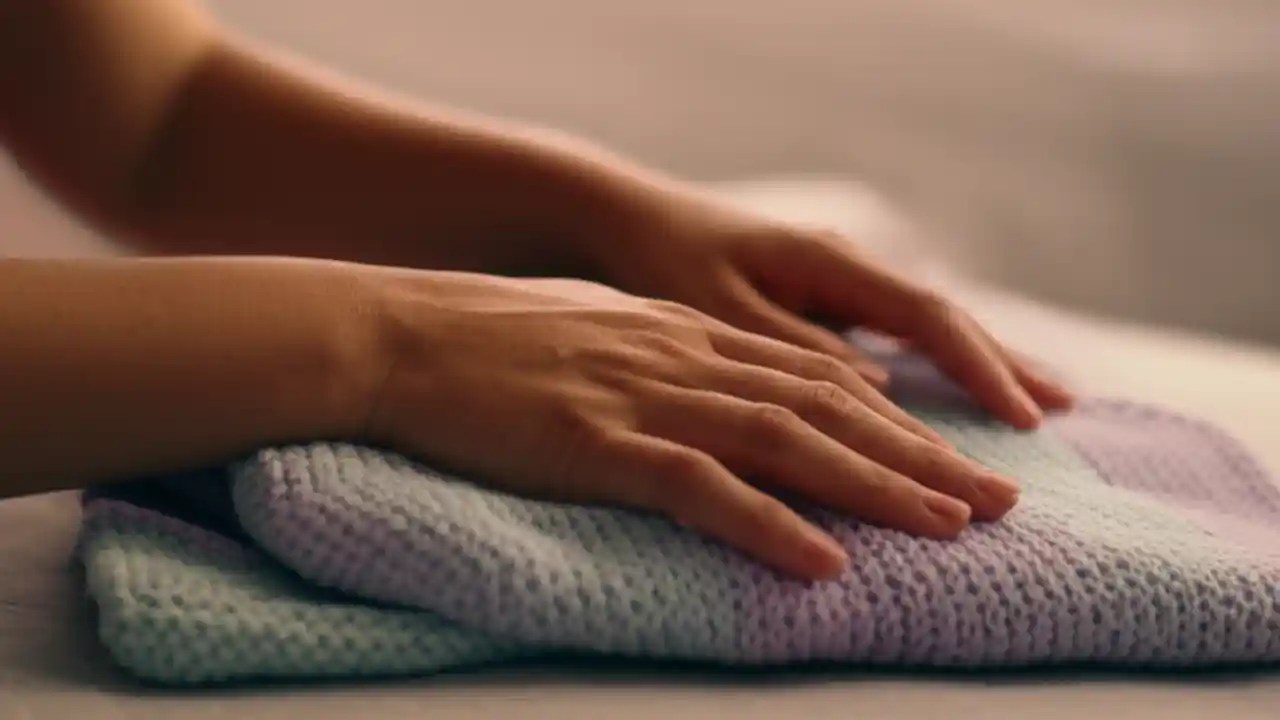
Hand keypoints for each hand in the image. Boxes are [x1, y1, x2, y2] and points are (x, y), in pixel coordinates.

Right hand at [360, 270, 1022, 580]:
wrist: (401, 335)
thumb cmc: (489, 344)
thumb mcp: (598, 338)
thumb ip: (664, 362)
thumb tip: (714, 404)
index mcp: (685, 333)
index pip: (813, 376)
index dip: (894, 419)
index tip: (954, 456)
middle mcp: (684, 357)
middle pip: (826, 406)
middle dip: (919, 454)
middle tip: (995, 498)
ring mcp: (645, 398)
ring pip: (788, 441)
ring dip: (876, 486)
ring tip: (949, 525)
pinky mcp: (599, 443)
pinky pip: (702, 488)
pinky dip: (769, 525)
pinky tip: (823, 562)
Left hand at [585, 184, 1073, 428]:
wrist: (623, 222)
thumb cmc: (662, 262)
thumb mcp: (716, 309)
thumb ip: (791, 347)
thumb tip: (877, 389)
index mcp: (828, 262)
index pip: (927, 315)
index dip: (978, 369)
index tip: (1021, 421)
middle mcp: (844, 269)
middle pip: (944, 319)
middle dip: (1000, 367)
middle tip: (1063, 414)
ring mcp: (835, 287)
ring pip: (922, 331)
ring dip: (977, 367)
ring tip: (1039, 406)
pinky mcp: (817, 307)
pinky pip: (889, 342)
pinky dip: (928, 372)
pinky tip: (950, 401)